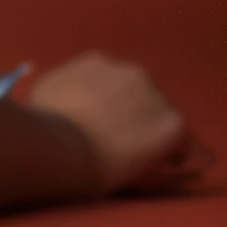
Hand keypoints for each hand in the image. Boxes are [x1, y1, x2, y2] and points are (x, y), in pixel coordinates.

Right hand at [29, 50, 213, 194]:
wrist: (64, 146)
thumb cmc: (46, 123)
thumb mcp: (46, 92)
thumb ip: (67, 88)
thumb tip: (70, 96)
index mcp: (96, 62)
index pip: (110, 79)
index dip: (109, 100)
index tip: (102, 117)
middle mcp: (130, 70)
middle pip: (138, 92)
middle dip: (132, 110)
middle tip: (119, 135)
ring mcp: (154, 95)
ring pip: (160, 113)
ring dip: (151, 128)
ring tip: (142, 153)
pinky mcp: (173, 123)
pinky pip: (180, 140)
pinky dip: (174, 151)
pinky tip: (163, 165)